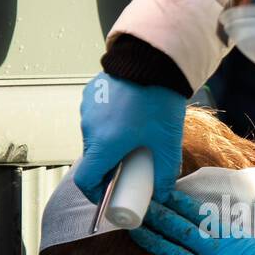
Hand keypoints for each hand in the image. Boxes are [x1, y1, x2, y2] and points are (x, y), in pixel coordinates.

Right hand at [74, 72, 185, 202]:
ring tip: (133, 136)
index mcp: (104, 144)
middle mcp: (89, 128)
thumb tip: (163, 193)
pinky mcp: (91, 94)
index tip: (109, 195)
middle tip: (131, 166)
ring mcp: (87, 109)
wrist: (152, 59)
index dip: (96, 194)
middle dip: (110, 167)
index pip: (86, 181)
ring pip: (95, 137)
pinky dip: (108, 124)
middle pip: (93, 159)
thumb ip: (166, 172)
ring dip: (109, 143)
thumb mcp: (168, 142)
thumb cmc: (159, 102)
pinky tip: (128, 115)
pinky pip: (96, 118)